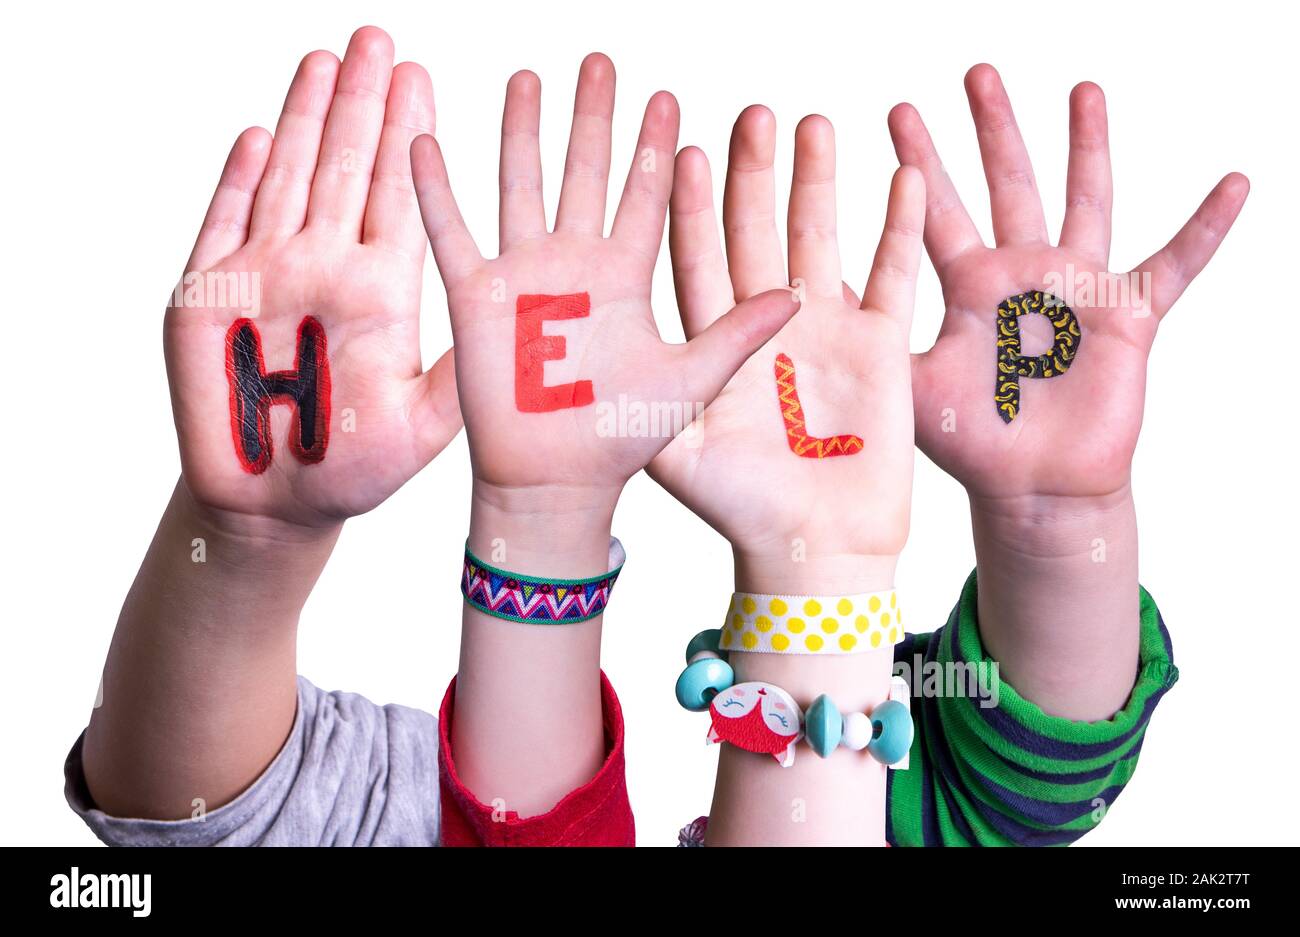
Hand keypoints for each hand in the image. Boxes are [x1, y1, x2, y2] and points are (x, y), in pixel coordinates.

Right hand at [167, 27, 460, 529]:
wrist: (274, 505)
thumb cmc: (353, 471)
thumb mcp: (423, 428)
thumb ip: (460, 375)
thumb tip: (510, 321)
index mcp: (382, 291)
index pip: (397, 197)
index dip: (406, 137)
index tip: (420, 77)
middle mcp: (328, 269)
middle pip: (345, 169)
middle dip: (361, 104)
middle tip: (378, 38)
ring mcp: (268, 275)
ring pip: (289, 180)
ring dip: (304, 119)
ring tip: (325, 60)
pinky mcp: (210, 296)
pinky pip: (226, 224)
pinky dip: (239, 180)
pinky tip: (258, 133)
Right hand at [410, 55, 796, 522]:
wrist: (558, 480)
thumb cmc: (622, 439)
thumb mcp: (693, 380)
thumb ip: (740, 333)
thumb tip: (799, 293)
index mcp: (625, 279)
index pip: (644, 197)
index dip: (654, 148)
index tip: (667, 97)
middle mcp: (575, 266)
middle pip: (585, 173)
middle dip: (593, 118)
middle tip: (602, 62)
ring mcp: (523, 276)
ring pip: (522, 184)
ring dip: (524, 131)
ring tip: (529, 77)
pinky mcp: (475, 298)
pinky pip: (451, 233)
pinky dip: (435, 190)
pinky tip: (425, 142)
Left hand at [648, 107, 924, 589]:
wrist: (818, 549)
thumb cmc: (743, 510)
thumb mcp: (680, 453)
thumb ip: (650, 395)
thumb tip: (597, 348)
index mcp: (714, 345)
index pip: (697, 259)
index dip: (689, 207)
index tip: (679, 151)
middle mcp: (768, 327)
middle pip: (755, 234)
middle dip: (752, 175)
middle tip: (751, 115)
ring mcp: (827, 330)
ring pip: (819, 239)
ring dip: (816, 182)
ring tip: (811, 125)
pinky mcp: (881, 346)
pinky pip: (894, 275)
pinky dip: (901, 229)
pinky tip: (903, 178)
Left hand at [890, 65, 1247, 502]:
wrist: (1032, 488)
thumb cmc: (968, 442)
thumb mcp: (906, 385)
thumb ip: (869, 342)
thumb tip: (796, 314)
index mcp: (967, 286)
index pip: (935, 211)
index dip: (917, 163)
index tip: (894, 110)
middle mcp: (1021, 275)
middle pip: (1006, 185)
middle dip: (990, 131)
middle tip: (974, 71)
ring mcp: (1076, 290)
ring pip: (1083, 201)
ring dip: (1086, 147)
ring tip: (1083, 89)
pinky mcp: (1127, 318)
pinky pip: (1174, 266)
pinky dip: (1205, 230)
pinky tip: (1235, 185)